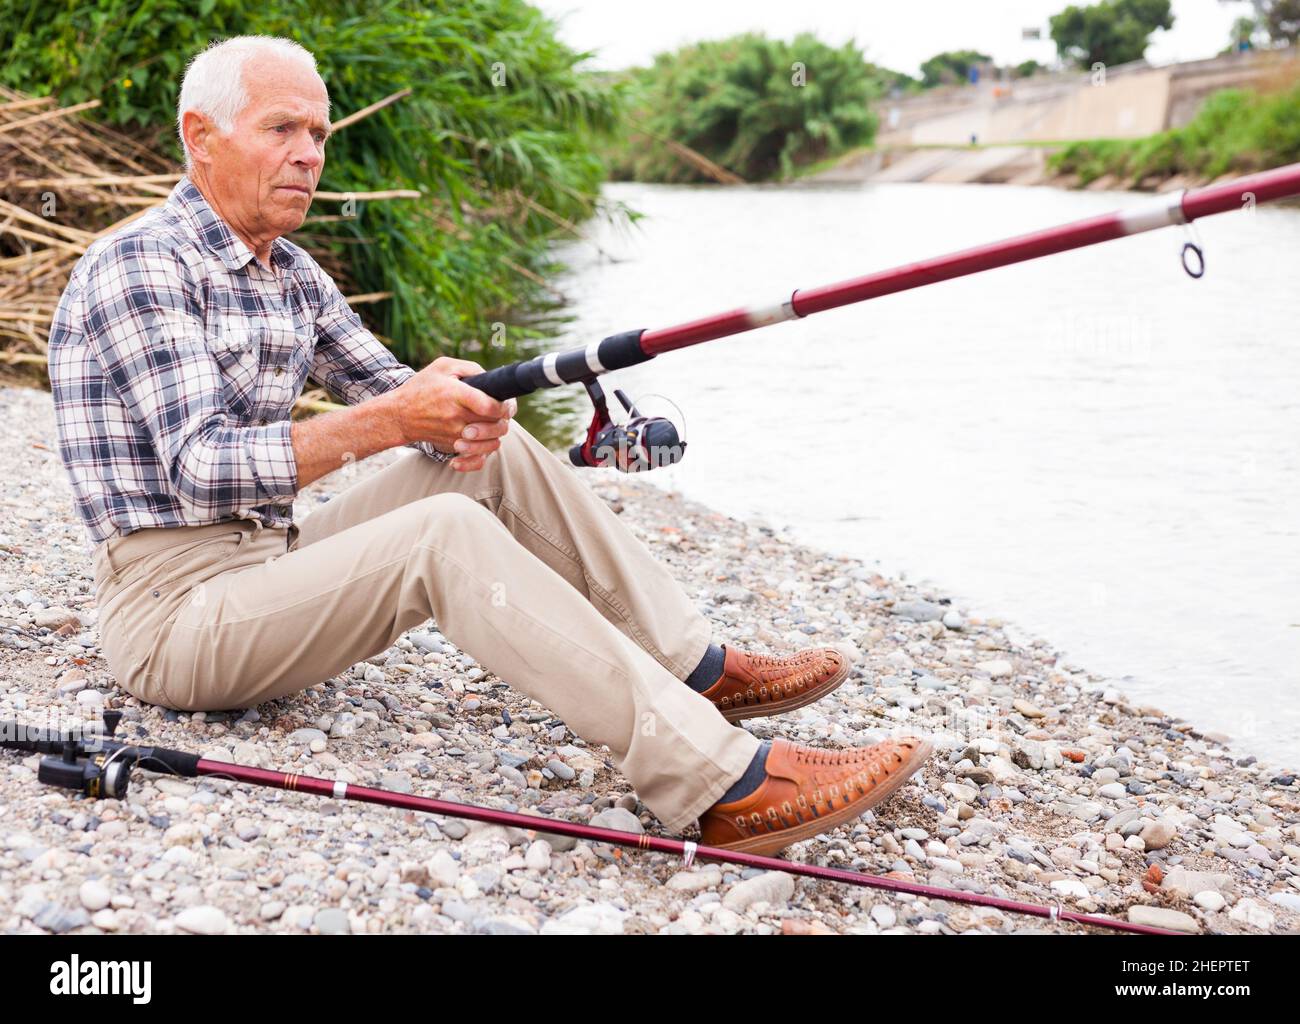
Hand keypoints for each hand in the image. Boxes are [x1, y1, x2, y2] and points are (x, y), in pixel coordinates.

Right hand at [388, 357, 517, 471]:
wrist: (399, 415)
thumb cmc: (422, 388)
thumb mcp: (443, 367)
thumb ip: (471, 368)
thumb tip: (491, 379)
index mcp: (457, 395)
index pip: (490, 407)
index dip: (504, 405)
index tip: (505, 401)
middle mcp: (457, 418)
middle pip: (496, 426)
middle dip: (504, 418)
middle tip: (501, 411)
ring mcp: (455, 435)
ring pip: (491, 444)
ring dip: (497, 435)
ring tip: (492, 424)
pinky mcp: (453, 447)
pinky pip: (476, 458)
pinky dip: (482, 455)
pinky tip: (480, 446)